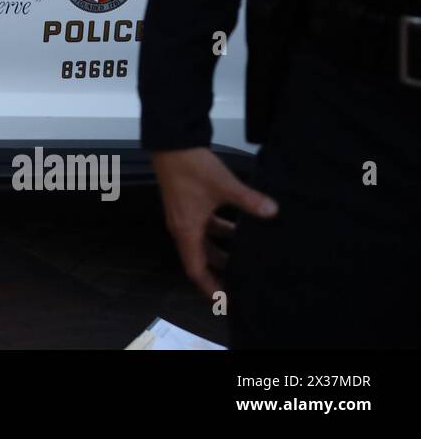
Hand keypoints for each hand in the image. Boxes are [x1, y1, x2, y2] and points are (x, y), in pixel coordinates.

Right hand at [151, 147, 277, 298]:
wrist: (171, 142)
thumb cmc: (191, 167)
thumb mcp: (224, 186)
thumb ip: (249, 201)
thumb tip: (273, 212)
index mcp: (187, 230)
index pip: (195, 269)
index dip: (209, 287)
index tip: (224, 300)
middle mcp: (182, 227)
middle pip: (200, 258)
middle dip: (219, 271)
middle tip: (239, 282)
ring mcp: (183, 215)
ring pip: (203, 241)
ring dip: (222, 249)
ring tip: (245, 254)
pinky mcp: (186, 203)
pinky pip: (203, 226)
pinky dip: (219, 230)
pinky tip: (238, 225)